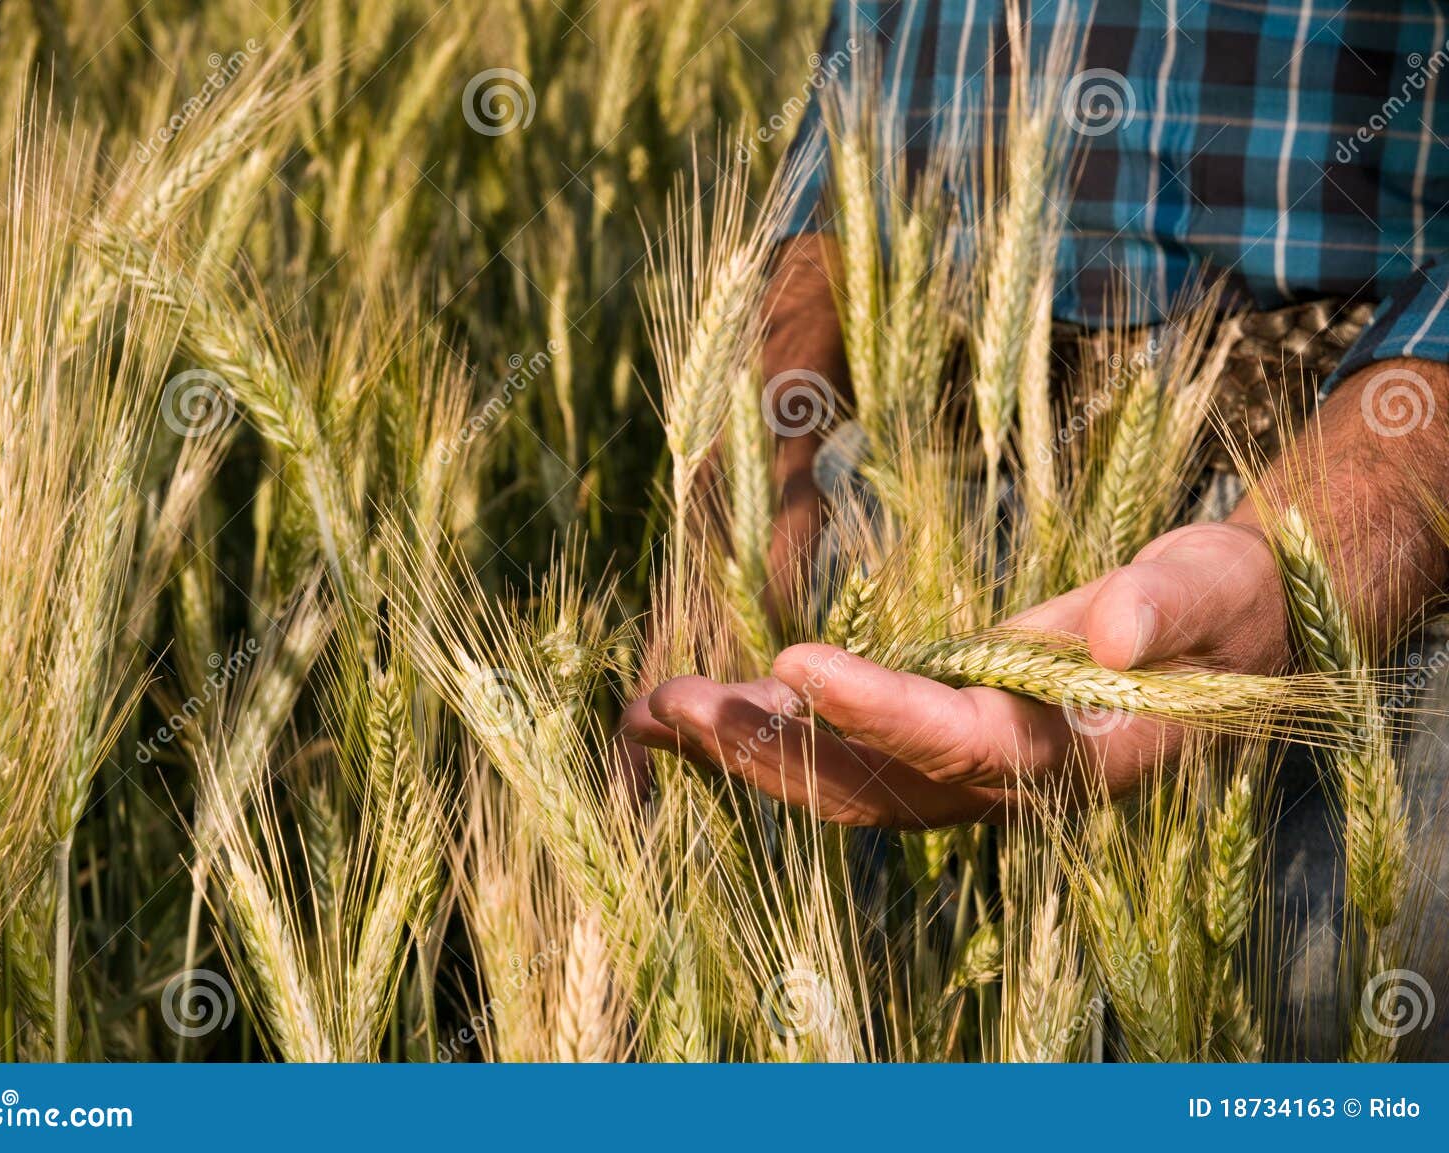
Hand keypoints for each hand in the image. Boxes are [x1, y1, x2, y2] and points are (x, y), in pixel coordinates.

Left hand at [621, 522, 1289, 827]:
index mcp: (1076, 751)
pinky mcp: (934, 745)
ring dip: (741, 754)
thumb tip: (1118, 627)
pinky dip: (762, 738)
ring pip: (839, 786)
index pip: (964, 742)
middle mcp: (1006, 782)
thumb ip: (1171, 602)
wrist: (1222, 643)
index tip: (793, 663)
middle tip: (666, 706)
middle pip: (872, 789)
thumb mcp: (1211, 581)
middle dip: (766, 752)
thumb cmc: (1219, 604)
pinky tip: (688, 713)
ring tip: (646, 714)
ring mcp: (962, 773)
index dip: (880, 711)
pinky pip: (838, 758)